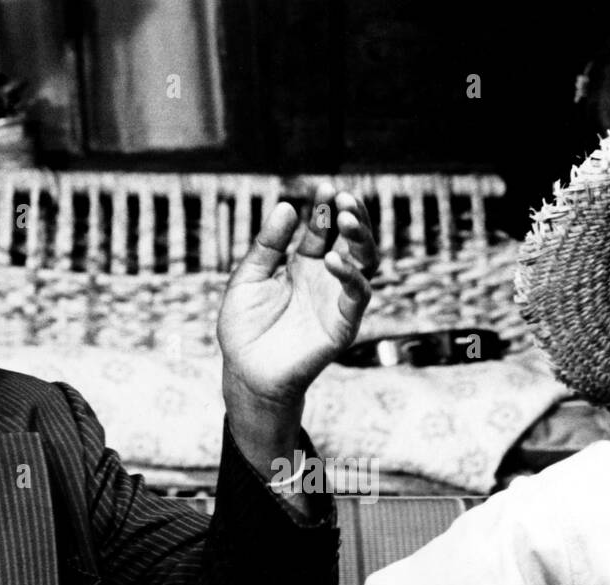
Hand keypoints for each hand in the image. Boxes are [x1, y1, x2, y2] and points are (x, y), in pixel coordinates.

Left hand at [218, 183, 376, 425]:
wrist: (246, 373)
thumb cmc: (244, 329)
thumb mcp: (248, 277)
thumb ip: (267, 245)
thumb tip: (286, 206)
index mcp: (304, 266)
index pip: (323, 229)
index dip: (325, 207)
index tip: (325, 186)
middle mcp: (325, 280)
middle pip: (353, 240)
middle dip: (353, 216)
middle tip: (344, 197)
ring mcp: (336, 301)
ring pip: (365, 263)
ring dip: (361, 238)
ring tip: (345, 218)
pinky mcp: (343, 325)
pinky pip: (358, 295)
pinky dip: (350, 275)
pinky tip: (331, 259)